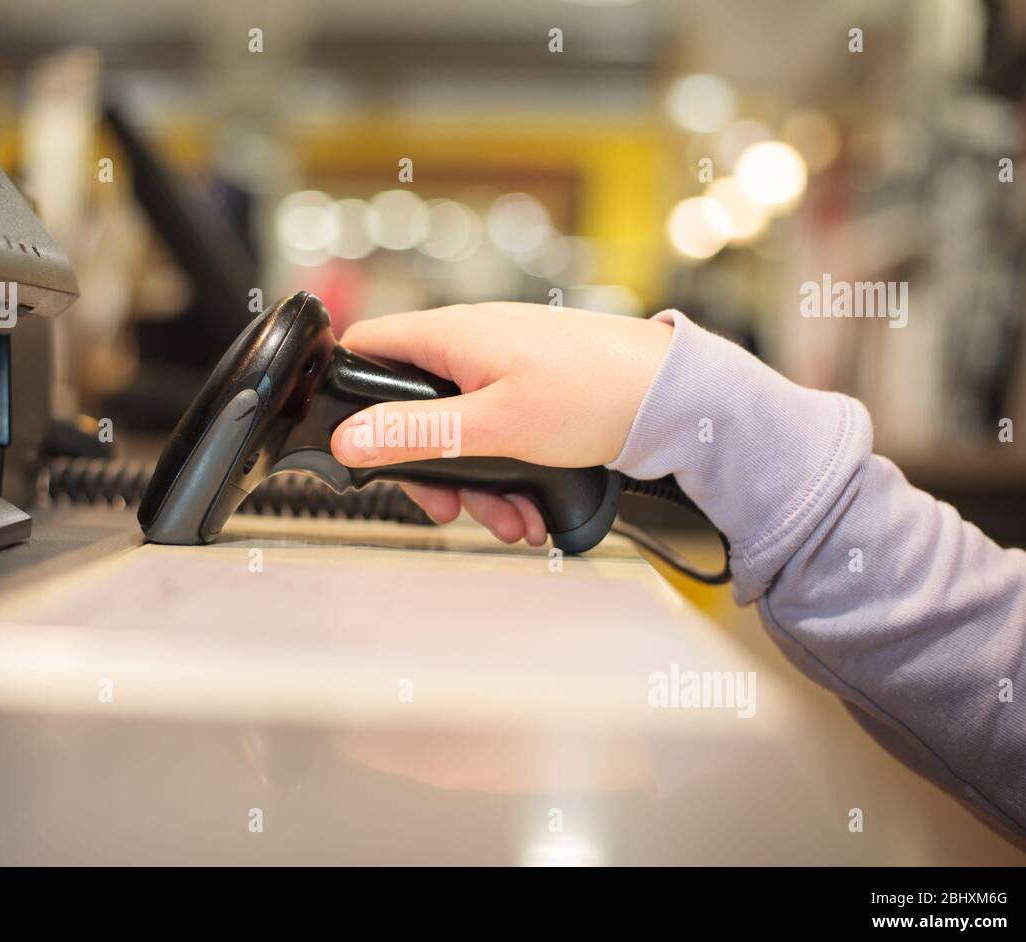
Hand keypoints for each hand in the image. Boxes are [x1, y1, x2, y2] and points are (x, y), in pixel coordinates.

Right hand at [329, 302, 672, 545]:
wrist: (676, 397)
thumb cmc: (596, 393)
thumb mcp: (495, 425)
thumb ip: (417, 433)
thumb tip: (349, 438)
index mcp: (452, 336)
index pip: (369, 345)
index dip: (350, 392)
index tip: (357, 445)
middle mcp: (473, 344)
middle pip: (415, 408)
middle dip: (429, 468)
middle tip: (446, 507)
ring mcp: (503, 367)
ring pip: (461, 432)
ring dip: (476, 484)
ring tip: (508, 520)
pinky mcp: (532, 391)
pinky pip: (498, 436)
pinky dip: (508, 475)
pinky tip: (530, 509)